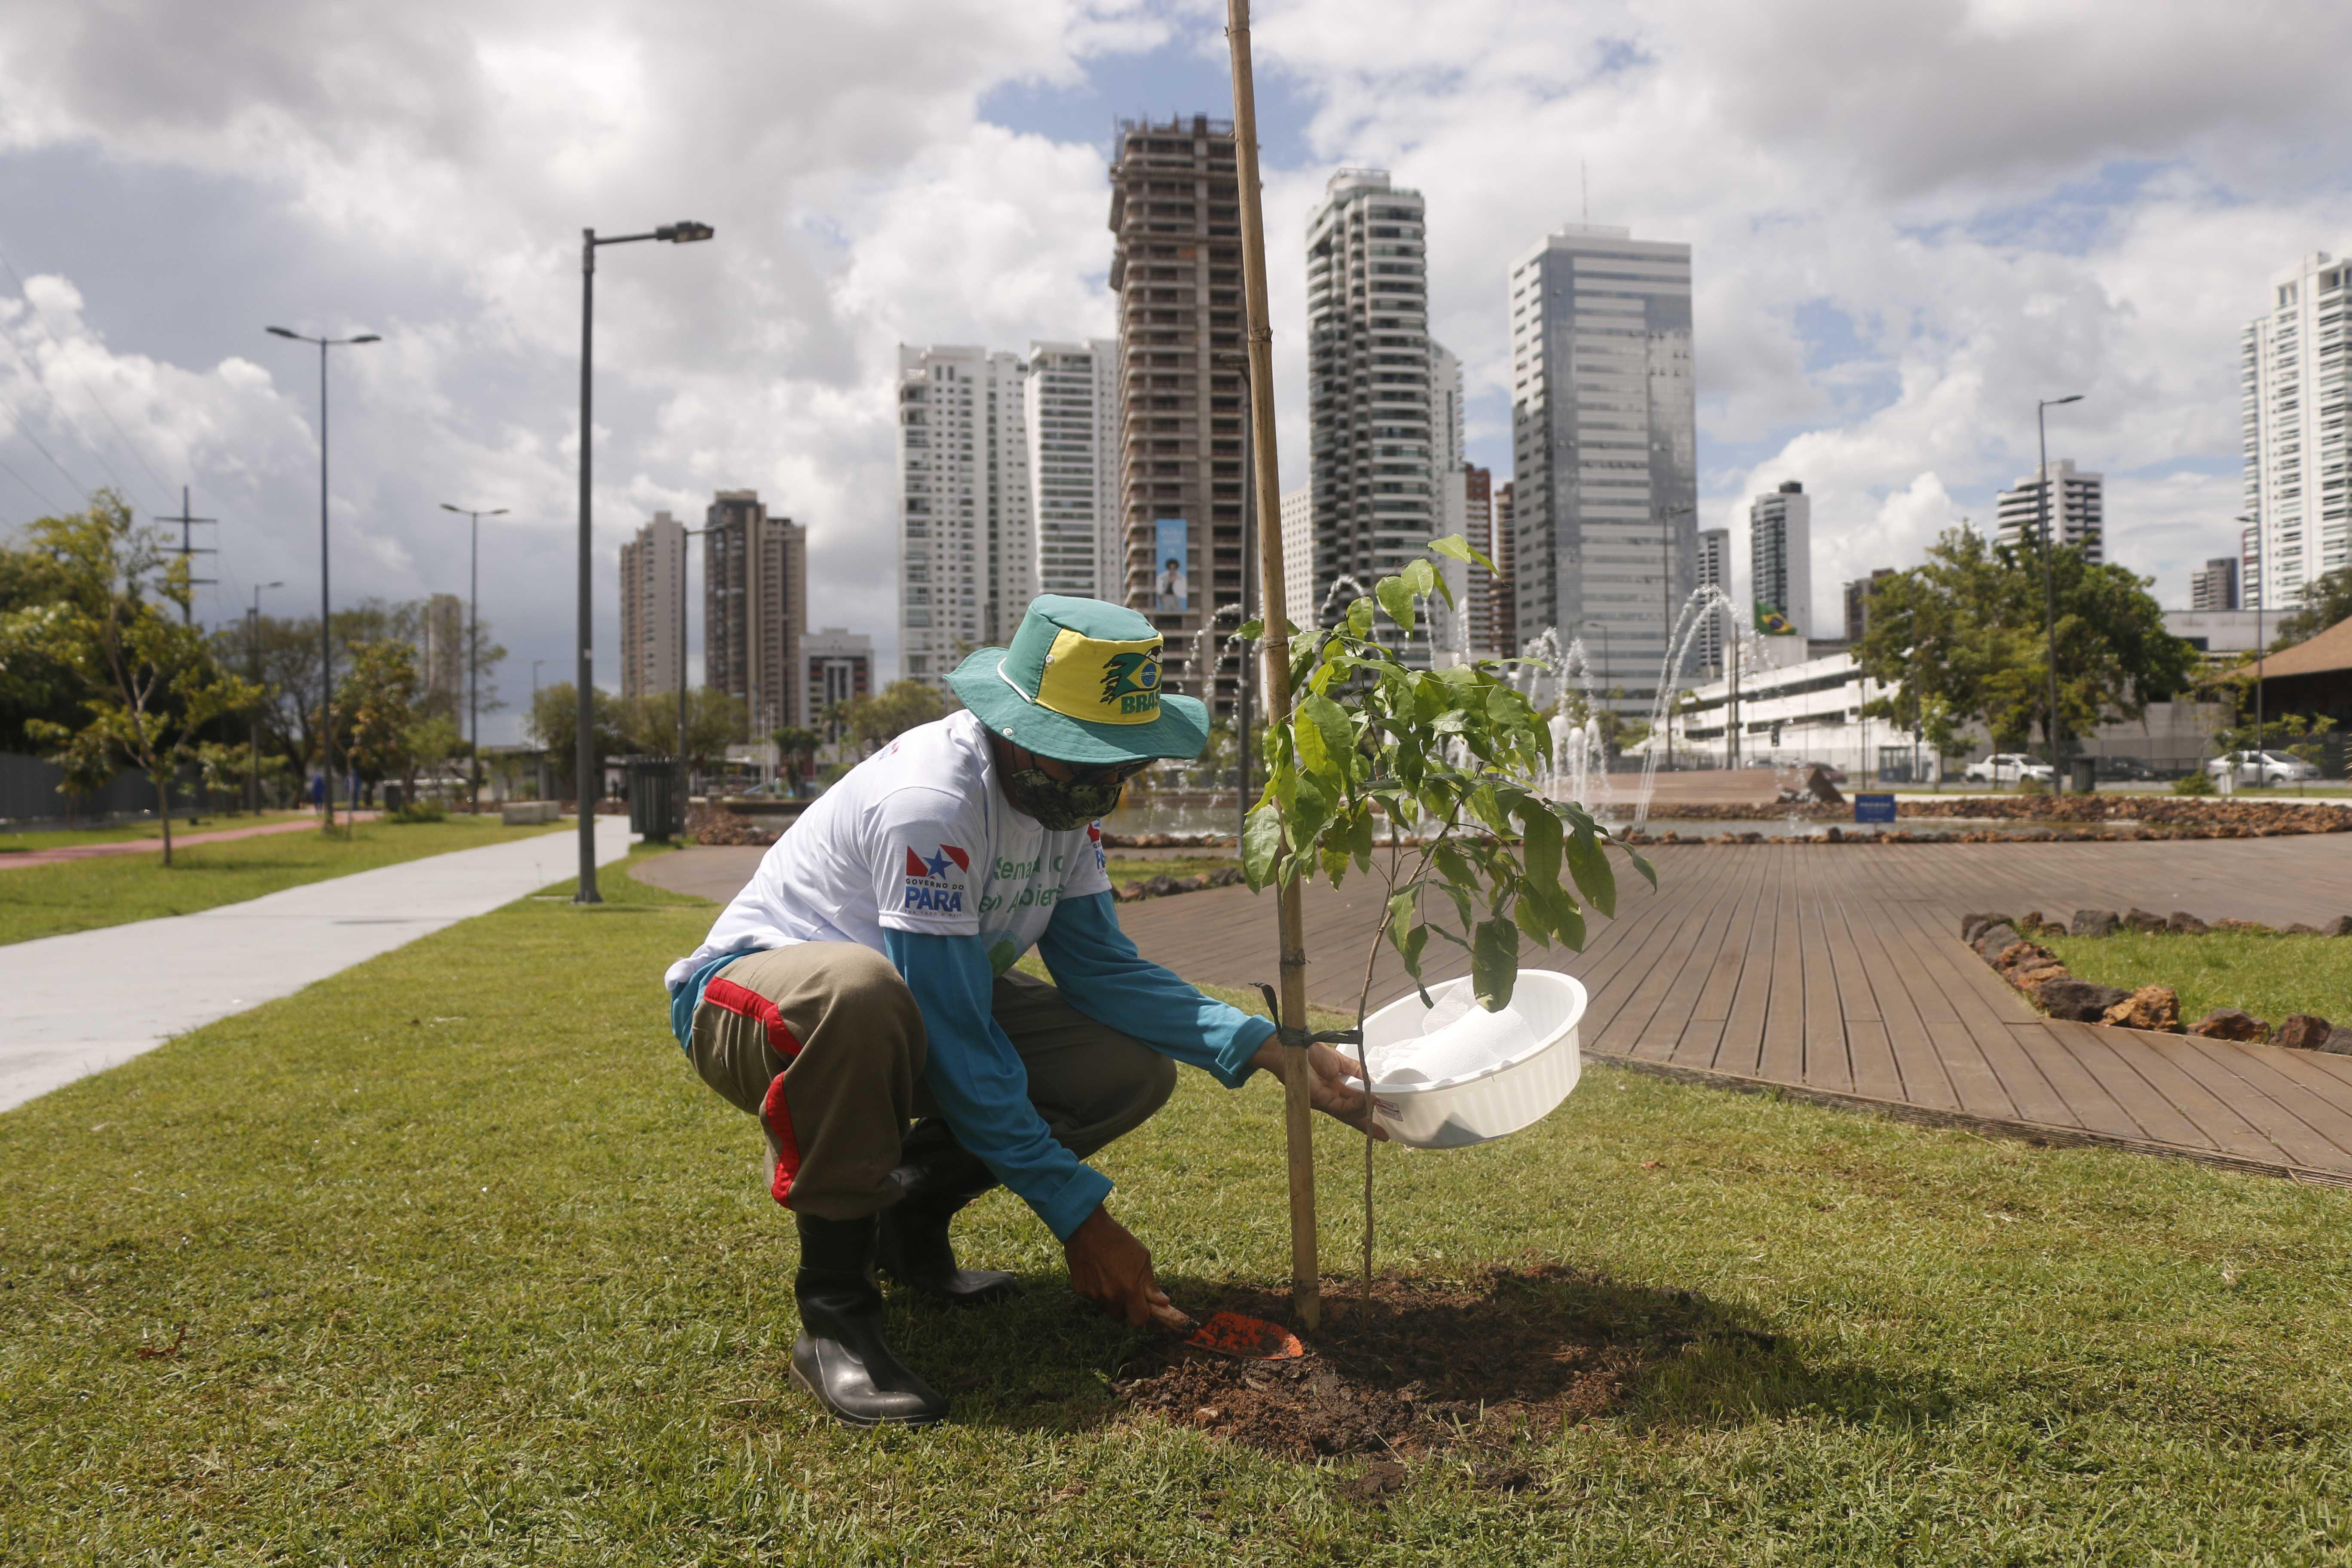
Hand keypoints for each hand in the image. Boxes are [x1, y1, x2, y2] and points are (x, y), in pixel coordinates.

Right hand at [1063, 1205, 1193, 1333]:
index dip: (1141, 1315)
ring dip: (1110, 1300)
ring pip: (1106, 1308)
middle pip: (1120, 1317)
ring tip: (1109, 1276)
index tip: (1142, 1306)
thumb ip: (1151, 1284)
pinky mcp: (1080, 1290)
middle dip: (1124, 1308)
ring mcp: (1093, 1294)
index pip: (1139, 1321)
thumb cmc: (1118, 1240)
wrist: (1087, 1228)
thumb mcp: (1142, 1257)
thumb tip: (1163, 1302)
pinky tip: (1097, 1272)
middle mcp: (1111, 1296)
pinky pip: (1092, 1298)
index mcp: (1129, 1288)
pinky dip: (1096, 1290)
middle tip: (1125, 1289)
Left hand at [1249, 1036, 1390, 1140]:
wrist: (1298, 1049)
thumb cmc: (1315, 1053)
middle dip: (1368, 1126)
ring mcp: (1327, 1101)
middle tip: (1385, 1136)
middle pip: (1353, 1116)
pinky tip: (1365, 1099)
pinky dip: (1354, 1105)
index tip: (1382, 1121)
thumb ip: (1357, 1072)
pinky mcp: (1321, 1101)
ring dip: (1364, 1110)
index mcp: (1338, 1089)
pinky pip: (1341, 1108)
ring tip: (1377, 1102)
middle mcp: (1333, 1098)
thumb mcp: (1342, 1062)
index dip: (1367, 1112)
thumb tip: (1373, 1084)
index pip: (1355, 1104)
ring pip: (1349, 1113)